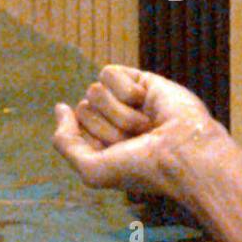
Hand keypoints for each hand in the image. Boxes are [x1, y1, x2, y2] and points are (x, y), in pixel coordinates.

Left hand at [52, 65, 228, 202]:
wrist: (180, 153)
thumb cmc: (140, 168)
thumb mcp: (91, 169)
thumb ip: (65, 142)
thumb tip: (61, 107)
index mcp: (96, 143)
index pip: (70, 128)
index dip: (93, 140)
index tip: (119, 153)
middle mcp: (108, 121)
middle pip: (83, 108)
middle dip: (107, 126)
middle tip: (135, 140)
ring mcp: (123, 100)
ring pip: (94, 90)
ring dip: (119, 112)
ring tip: (145, 125)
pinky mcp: (139, 80)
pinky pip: (108, 72)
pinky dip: (125, 90)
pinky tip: (146, 102)